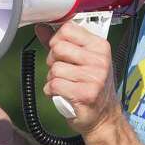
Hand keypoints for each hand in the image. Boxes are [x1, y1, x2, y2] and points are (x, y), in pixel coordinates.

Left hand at [38, 22, 120, 136]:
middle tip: (61, 71)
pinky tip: (61, 94)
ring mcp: (94, 78)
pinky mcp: (85, 94)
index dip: (57, 39)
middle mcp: (100, 60)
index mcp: (100, 46)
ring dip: (52, 78)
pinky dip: (51, 91)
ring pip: (54, 68)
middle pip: (58, 47)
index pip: (68, 29)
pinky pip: (54, 85)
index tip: (60, 50)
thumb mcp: (81, 60)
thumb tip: (40, 27)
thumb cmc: (91, 86)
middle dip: (52, 60)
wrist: (104, 117)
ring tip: (63, 84)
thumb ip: (60, 43)